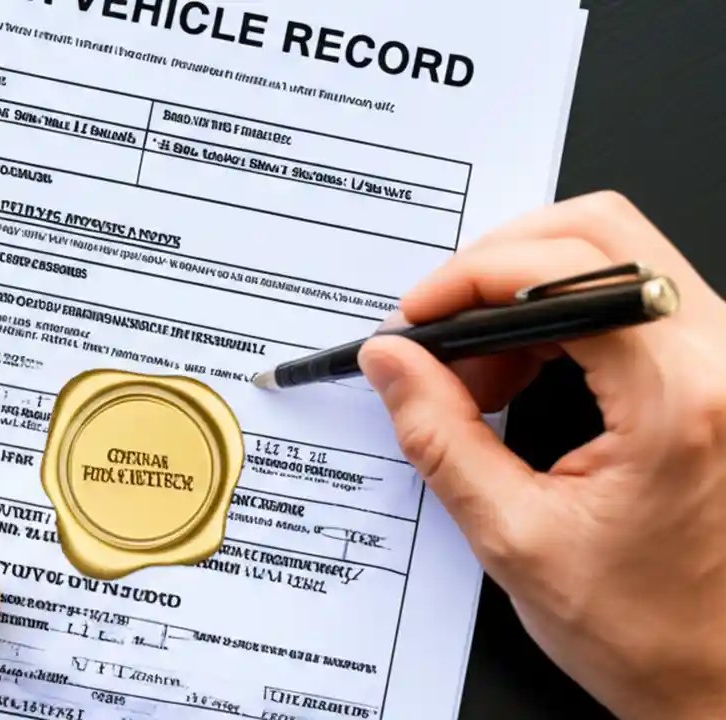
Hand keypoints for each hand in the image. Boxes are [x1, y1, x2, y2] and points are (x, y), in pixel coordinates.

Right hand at [358, 191, 725, 719]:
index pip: (560, 270)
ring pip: (610, 257)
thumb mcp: (515, 537)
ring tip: (475, 379)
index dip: (465, 281)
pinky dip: (554, 320)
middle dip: (493, 267)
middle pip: (596, 231)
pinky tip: (517, 378)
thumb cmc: (651, 630)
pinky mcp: (717, 369)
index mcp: (680, 399)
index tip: (413, 321)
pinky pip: (627, 299)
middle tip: (438, 328)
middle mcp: (721, 361)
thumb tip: (392, 364)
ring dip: (521, 296)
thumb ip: (440, 437)